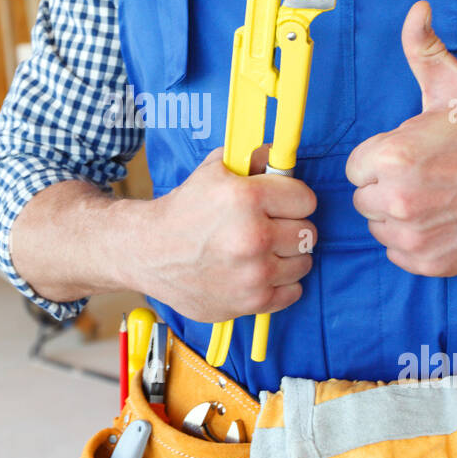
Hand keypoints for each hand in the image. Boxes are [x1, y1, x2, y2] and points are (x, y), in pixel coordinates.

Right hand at [142, 146, 317, 323]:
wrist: (149, 253)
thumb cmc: (183, 212)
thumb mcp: (213, 171)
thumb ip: (251, 159)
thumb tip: (278, 155)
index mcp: (246, 198)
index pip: (306, 200)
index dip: (293, 199)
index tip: (281, 204)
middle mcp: (253, 237)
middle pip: (307, 233)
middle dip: (290, 227)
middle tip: (268, 227)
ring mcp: (254, 274)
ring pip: (303, 263)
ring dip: (287, 257)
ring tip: (261, 251)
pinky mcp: (251, 302)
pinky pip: (293, 292)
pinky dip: (281, 284)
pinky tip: (259, 272)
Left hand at [345, 1, 456, 275]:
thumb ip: (425, 48)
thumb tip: (417, 10)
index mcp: (392, 156)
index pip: (356, 165)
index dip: (381, 157)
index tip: (411, 153)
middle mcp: (397, 199)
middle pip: (364, 196)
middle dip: (387, 184)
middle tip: (427, 174)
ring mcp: (413, 235)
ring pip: (378, 225)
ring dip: (398, 214)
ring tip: (436, 196)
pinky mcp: (427, 261)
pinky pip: (396, 251)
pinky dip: (413, 240)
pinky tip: (441, 220)